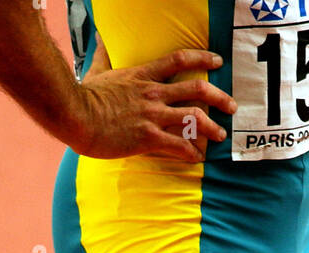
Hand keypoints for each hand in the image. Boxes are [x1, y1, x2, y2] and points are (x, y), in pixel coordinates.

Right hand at [71, 47, 236, 160]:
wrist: (77, 117)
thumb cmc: (85, 97)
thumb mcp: (97, 69)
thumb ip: (104, 54)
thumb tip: (100, 37)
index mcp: (143, 75)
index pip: (179, 60)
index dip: (202, 58)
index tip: (217, 61)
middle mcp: (153, 93)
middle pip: (197, 89)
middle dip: (219, 97)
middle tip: (231, 105)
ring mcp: (153, 115)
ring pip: (194, 117)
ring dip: (212, 127)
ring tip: (220, 135)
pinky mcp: (149, 138)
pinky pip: (179, 145)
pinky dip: (191, 152)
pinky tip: (198, 159)